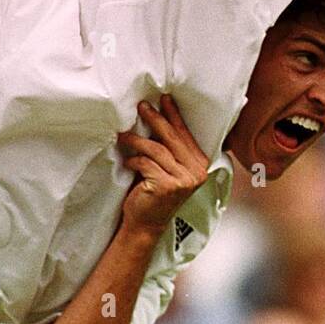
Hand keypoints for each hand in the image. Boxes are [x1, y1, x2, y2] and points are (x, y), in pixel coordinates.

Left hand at [117, 94, 208, 236]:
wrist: (145, 224)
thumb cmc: (153, 193)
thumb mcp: (167, 169)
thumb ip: (169, 150)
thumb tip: (157, 119)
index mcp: (200, 165)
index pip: (185, 134)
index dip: (174, 115)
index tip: (164, 99)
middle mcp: (197, 172)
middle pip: (172, 138)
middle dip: (156, 119)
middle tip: (142, 107)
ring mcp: (184, 180)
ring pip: (157, 149)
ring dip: (137, 140)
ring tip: (124, 135)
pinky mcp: (168, 186)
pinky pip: (147, 163)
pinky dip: (134, 161)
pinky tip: (128, 162)